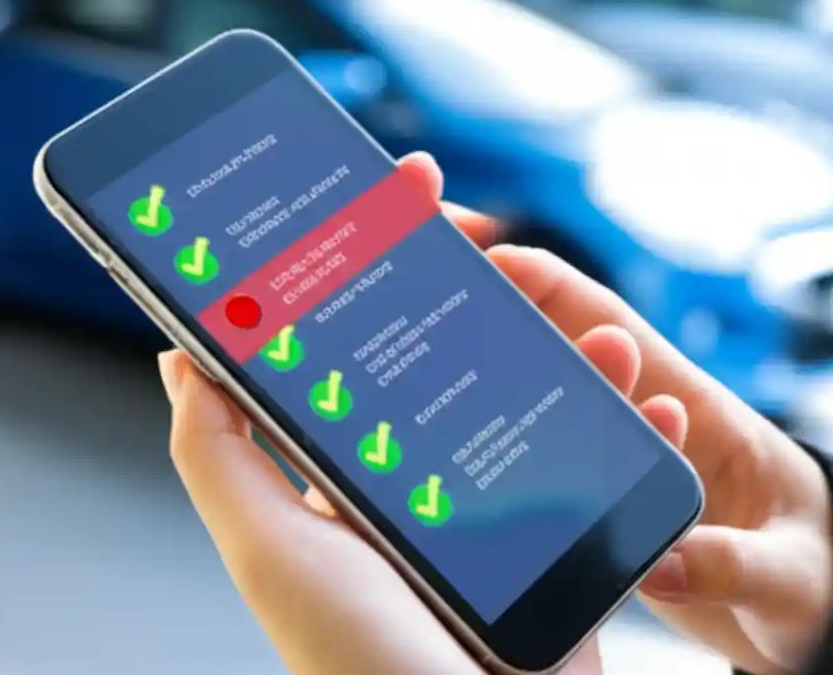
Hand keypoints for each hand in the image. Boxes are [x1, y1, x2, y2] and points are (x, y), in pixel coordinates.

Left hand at [161, 153, 688, 674]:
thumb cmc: (363, 668)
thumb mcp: (272, 551)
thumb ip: (221, 454)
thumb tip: (182, 354)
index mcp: (346, 488)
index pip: (361, 357)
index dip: (376, 279)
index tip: (399, 205)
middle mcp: (419, 497)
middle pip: (459, 371)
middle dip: (489, 303)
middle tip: (507, 246)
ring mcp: (498, 525)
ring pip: (541, 411)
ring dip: (576, 359)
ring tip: (605, 329)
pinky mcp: (565, 555)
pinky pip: (605, 476)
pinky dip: (633, 432)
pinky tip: (650, 402)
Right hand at [469, 215, 832, 671]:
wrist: (815, 602)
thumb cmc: (818, 569)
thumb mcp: (790, 574)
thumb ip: (735, 564)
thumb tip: (665, 567)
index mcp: (700, 413)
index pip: (621, 333)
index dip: (558, 290)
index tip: (497, 258)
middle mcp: (649, 423)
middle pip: (562, 349)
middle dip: (499, 305)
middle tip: (434, 269)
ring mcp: (617, 462)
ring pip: (541, 398)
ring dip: (488, 366)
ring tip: (422, 350)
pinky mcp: (599, 505)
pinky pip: (541, 462)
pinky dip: (495, 441)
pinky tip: (444, 440)